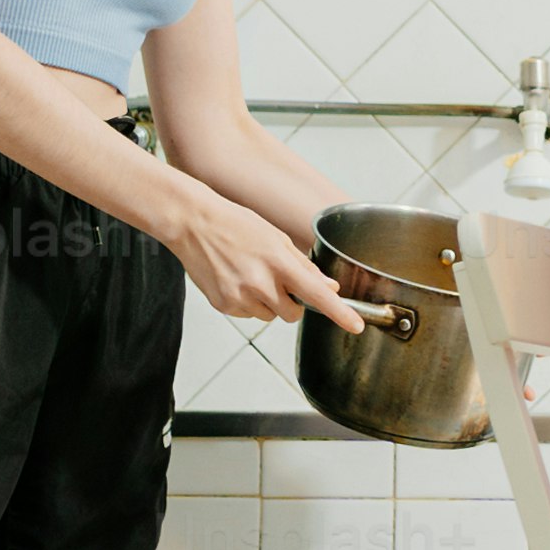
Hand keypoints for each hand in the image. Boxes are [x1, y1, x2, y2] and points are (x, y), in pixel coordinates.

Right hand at [160, 182, 324, 323]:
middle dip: (292, 302)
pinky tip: (235, 279)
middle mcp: (260, 284)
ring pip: (269, 316)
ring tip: (249, 274)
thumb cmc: (236, 225)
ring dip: (267, 302)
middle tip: (277, 279)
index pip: (317, 294)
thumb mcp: (275, 238)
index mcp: (279, 262)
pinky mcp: (224, 305)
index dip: (340, 313)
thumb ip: (304, 266)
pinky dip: (247, 302)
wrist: (193, 224)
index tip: (356, 326)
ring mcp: (240, 297)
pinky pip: (248, 314)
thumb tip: (329, 287)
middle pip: (293, 314)